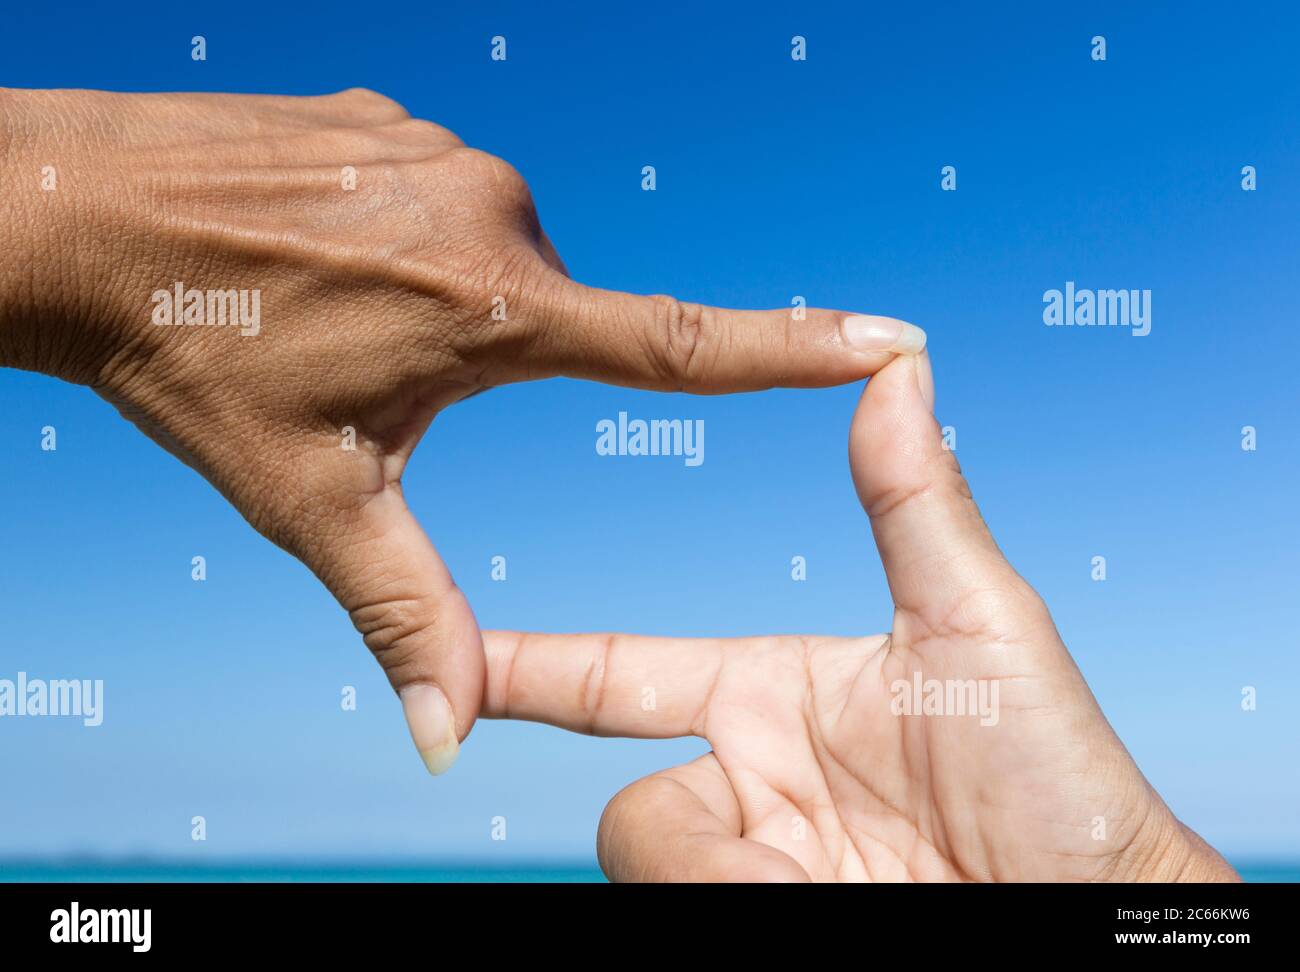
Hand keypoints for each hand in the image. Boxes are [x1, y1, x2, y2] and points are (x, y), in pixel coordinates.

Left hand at [0, 87, 924, 773]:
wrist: (70, 213)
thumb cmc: (195, 357)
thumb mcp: (314, 499)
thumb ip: (407, 613)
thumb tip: (452, 739)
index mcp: (494, 309)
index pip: (680, 346)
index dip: (794, 352)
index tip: (888, 338)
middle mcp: (495, 211)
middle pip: (543, 321)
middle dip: (477, 361)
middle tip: (364, 366)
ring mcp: (445, 147)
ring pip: (486, 258)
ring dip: (431, 297)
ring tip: (326, 302)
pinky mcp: (400, 116)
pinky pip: (437, 198)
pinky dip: (398, 239)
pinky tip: (313, 246)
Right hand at [480, 353, 1237, 880]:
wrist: (1095, 908)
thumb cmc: (1059, 771)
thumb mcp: (979, 624)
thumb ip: (912, 498)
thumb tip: (898, 366)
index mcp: (770, 695)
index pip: (620, 673)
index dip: (526, 668)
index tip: (445, 658)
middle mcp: (750, 780)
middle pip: (631, 806)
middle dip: (684, 836)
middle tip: (775, 860)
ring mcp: (756, 861)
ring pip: (653, 861)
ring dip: (723, 876)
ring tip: (823, 885)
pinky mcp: (761, 914)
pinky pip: (687, 902)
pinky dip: (734, 896)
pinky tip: (815, 898)